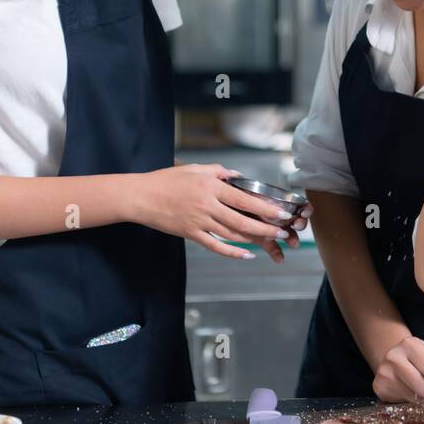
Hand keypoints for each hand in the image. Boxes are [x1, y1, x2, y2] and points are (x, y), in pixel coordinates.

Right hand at [129, 164, 312, 263]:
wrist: (141, 197)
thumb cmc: (166, 180)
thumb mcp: (194, 169)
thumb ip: (218, 172)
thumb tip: (237, 176)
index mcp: (210, 186)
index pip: (243, 199)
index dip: (264, 207)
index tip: (281, 212)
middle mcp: (207, 205)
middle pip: (242, 220)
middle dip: (265, 227)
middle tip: (282, 230)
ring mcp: (198, 221)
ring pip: (231, 234)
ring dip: (253, 239)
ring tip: (270, 241)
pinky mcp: (190, 234)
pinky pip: (215, 246)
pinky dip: (232, 252)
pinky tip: (246, 254)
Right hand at [372, 335, 423, 402]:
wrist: (394, 360)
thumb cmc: (418, 359)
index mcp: (409, 344)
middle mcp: (393, 357)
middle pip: (423, 388)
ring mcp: (384, 373)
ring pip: (413, 398)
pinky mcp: (379, 387)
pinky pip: (402, 403)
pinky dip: (413, 404)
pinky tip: (415, 396)